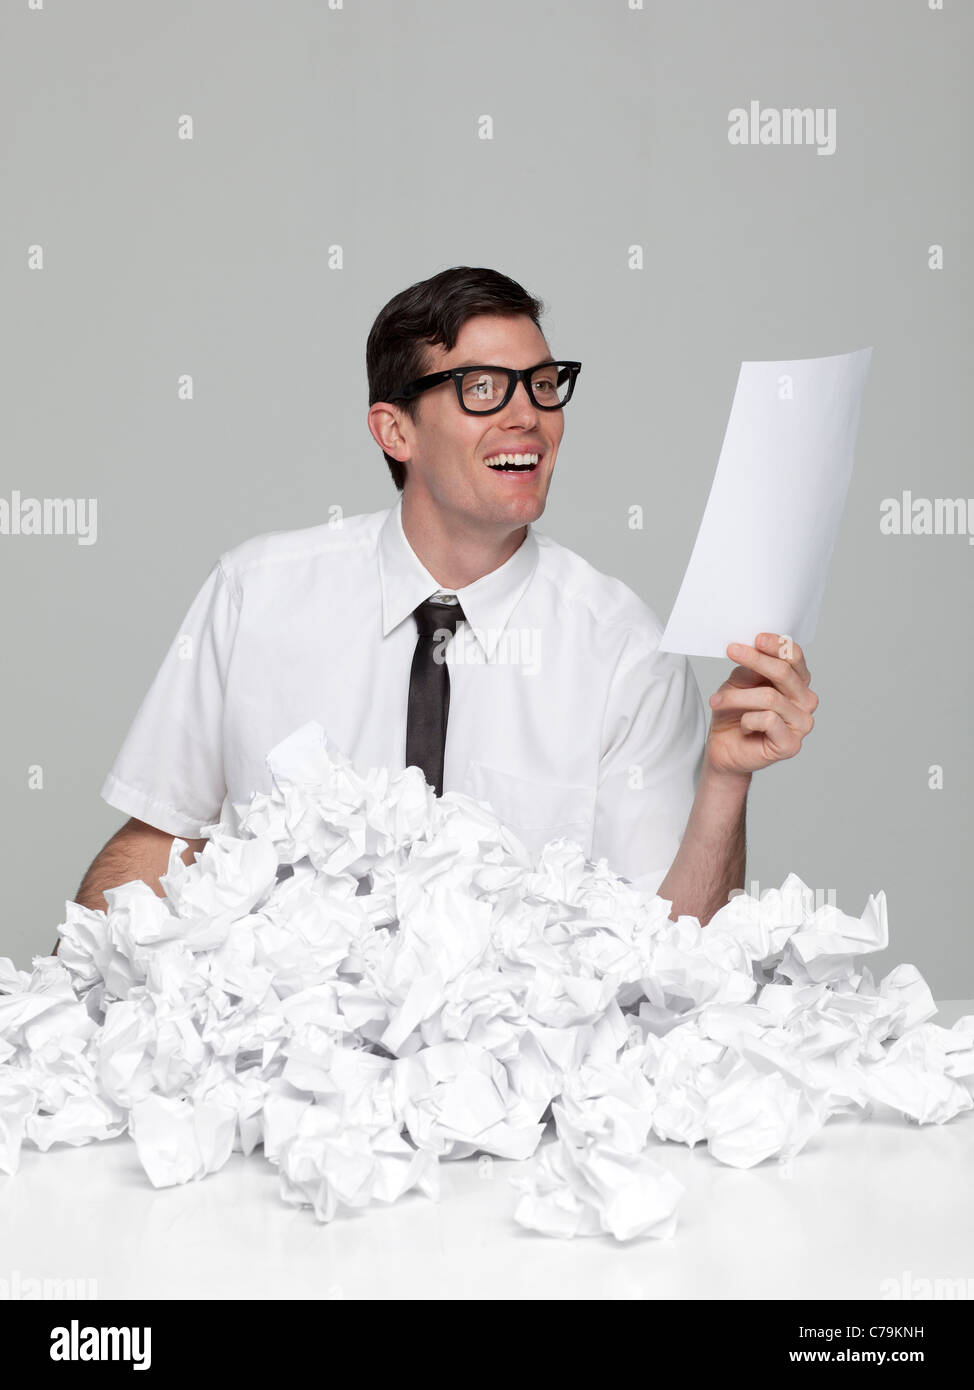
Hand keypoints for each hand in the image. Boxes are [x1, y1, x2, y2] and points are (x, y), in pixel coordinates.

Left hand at [706, 633, 817, 776]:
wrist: (724, 749)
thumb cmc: (734, 714)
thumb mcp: (740, 683)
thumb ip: (752, 668)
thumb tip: (754, 647)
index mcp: (798, 683)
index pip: (794, 658)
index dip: (777, 645)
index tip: (756, 638)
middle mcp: (806, 701)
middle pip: (784, 673)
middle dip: (755, 660)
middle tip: (732, 650)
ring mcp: (802, 724)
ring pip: (770, 697)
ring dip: (737, 697)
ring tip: (717, 701)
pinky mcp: (791, 744)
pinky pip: (768, 720)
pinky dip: (747, 720)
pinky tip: (743, 727)